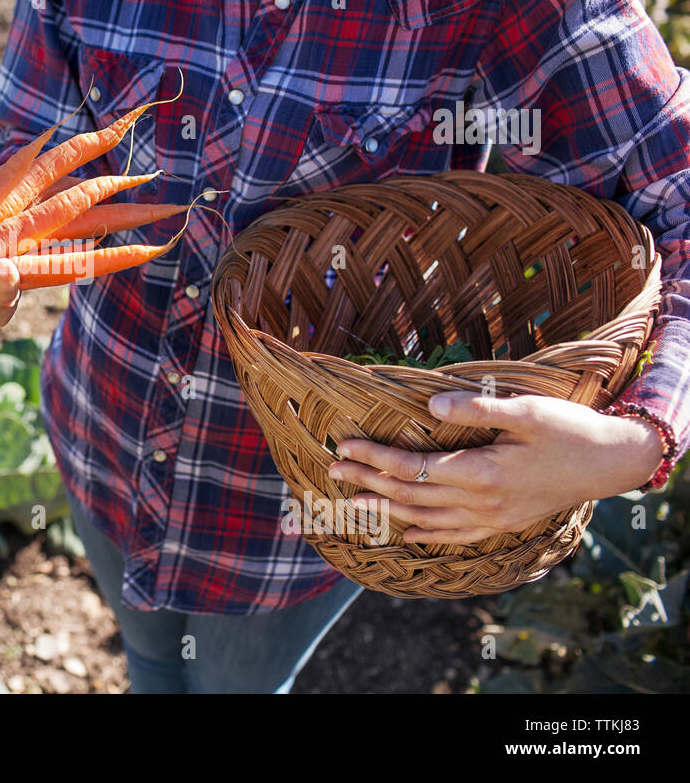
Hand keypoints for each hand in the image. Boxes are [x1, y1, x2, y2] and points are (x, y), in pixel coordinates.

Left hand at [327, 392, 666, 544]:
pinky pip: (455, 536)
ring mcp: (492, 518)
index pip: (411, 468)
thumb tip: (430, 407)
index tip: (343, 447)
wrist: (612, 463)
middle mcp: (481, 502)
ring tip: (353, 501)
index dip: (374, 458)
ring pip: (426, 520)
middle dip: (367, 482)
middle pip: (410, 495)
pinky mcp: (503, 523)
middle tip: (332, 470)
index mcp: (481, 473)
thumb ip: (477, 409)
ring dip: (386, 509)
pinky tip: (407, 533)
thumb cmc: (570, 429)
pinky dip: (426, 534)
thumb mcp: (527, 410)